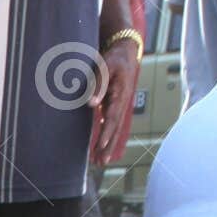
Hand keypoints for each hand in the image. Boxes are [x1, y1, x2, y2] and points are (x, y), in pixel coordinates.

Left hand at [92, 40, 139, 165]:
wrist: (124, 52)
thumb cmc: (113, 58)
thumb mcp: (105, 67)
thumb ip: (98, 85)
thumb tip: (92, 104)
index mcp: (120, 95)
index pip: (113, 117)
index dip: (107, 132)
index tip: (101, 146)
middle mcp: (122, 103)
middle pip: (115, 128)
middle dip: (108, 146)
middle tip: (101, 163)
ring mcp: (119, 106)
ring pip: (114, 129)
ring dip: (107, 146)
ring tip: (100, 162)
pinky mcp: (114, 106)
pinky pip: (111, 125)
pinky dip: (106, 137)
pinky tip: (100, 148)